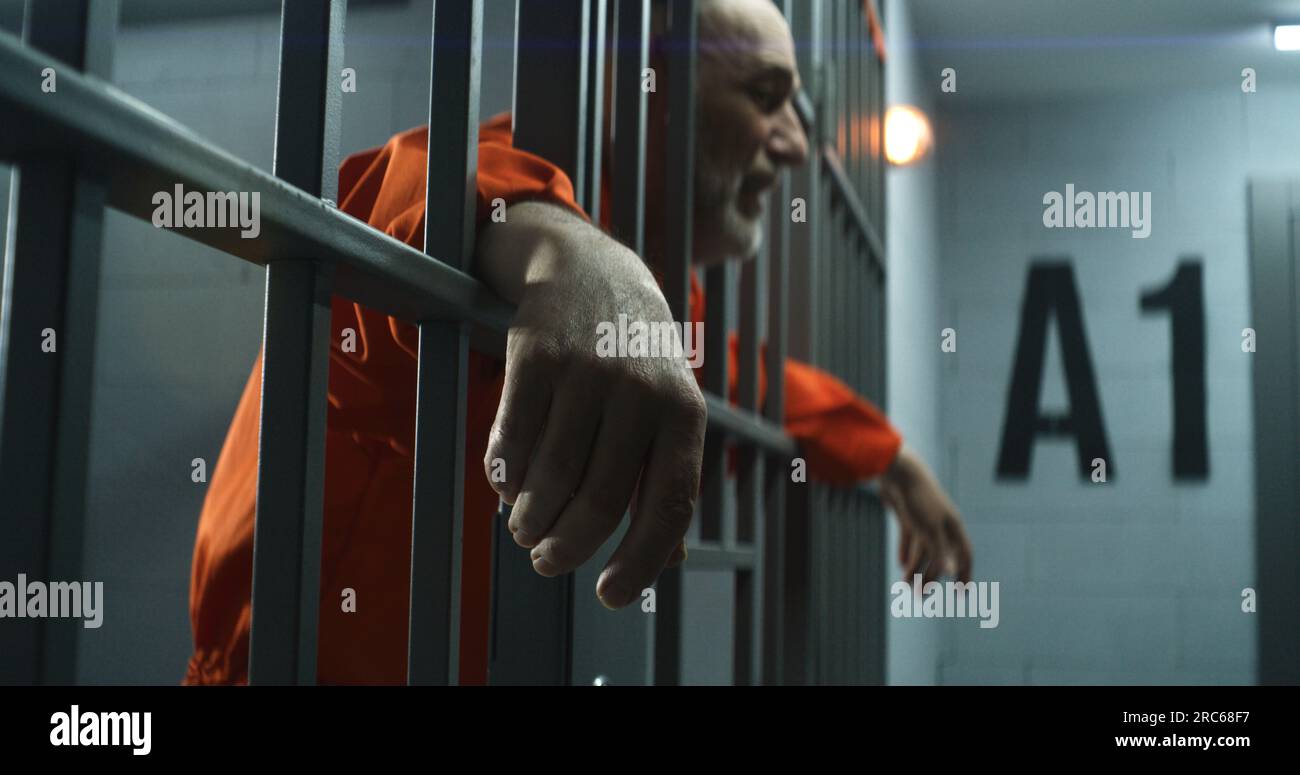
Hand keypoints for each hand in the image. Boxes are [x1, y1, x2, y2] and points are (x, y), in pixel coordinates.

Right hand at [476, 202, 705, 608]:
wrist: (587, 269)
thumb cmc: (634, 357)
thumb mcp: (668, 406)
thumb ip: (665, 477)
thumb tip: (666, 560)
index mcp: (684, 412)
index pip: (669, 506)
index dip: (639, 561)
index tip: (610, 595)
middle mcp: (641, 391)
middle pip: (600, 501)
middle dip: (566, 547)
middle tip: (546, 562)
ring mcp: (587, 371)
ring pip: (551, 478)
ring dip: (530, 519)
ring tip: (525, 529)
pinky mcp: (535, 356)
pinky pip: (512, 441)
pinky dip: (504, 477)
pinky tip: (505, 486)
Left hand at [879, 445, 971, 584]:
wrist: (898, 471)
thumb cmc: (918, 499)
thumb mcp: (929, 528)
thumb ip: (940, 551)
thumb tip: (951, 572)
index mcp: (953, 526)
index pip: (965, 554)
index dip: (965, 573)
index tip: (961, 593)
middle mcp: (942, 524)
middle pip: (941, 556)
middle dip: (932, 576)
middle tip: (921, 595)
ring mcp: (924, 519)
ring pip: (923, 548)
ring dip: (916, 567)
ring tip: (905, 583)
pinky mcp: (908, 514)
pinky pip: (910, 538)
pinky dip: (907, 551)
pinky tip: (902, 564)